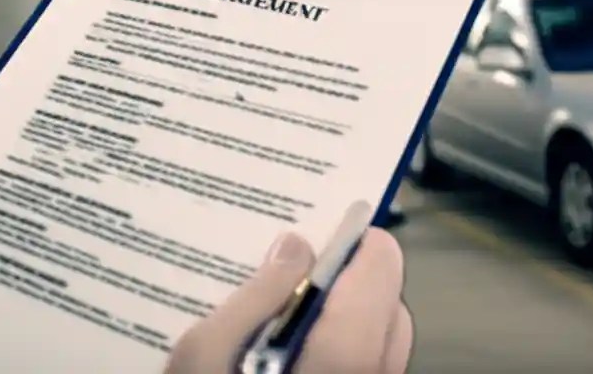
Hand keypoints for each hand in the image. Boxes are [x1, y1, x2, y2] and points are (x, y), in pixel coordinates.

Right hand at [165, 224, 412, 373]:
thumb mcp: (206, 353)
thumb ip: (256, 296)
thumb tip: (295, 245)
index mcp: (346, 348)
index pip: (382, 261)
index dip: (349, 238)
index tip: (310, 232)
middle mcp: (376, 371)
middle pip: (387, 301)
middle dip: (344, 282)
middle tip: (286, 277)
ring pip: (378, 341)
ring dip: (340, 320)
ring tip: (279, 319)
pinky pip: (364, 368)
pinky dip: (335, 351)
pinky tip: (280, 355)